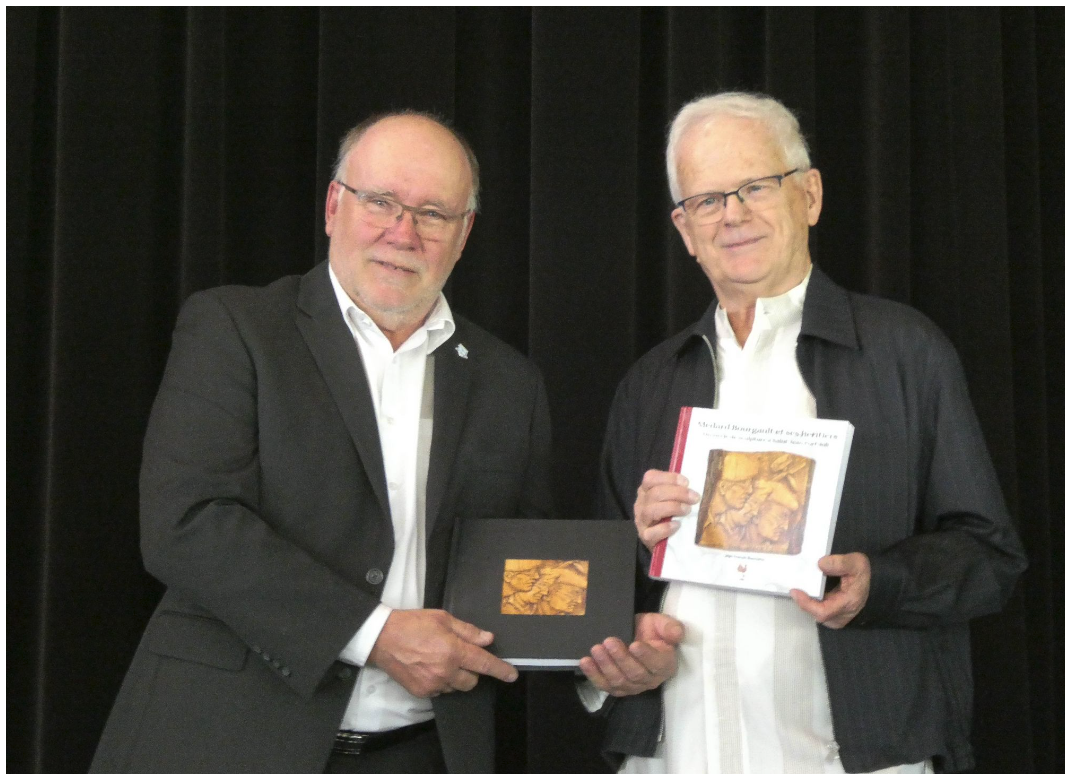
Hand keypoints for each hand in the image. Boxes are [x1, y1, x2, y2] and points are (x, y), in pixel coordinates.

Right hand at [368, 609, 517, 697]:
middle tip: (460, 656)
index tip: (512, 675)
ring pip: (457, 687)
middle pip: (472, 681)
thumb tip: (487, 639)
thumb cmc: (413, 624)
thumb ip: (468, 631)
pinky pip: (441, 691)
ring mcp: (433, 684)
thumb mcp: (443, 619)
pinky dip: (441, 682)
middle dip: (472, 671)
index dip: (501, 670)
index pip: (484, 664)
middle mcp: (445, 671)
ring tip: (441, 660)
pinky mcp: (421, 692)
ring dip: (456, 677)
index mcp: (453, 650)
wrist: (382, 638)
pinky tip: (430, 668)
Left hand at [578, 612, 683, 696]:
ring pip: (619, 682)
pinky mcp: (617, 688)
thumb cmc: (651, 631)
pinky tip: (585, 662)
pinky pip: (605, 686)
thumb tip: (677, 633)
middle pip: (635, 674)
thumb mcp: (661, 624)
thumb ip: (670, 627)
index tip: (634, 644)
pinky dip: (594, 675)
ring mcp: (633, 686)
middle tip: (609, 642)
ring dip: (606, 666)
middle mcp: (650, 680)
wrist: (637, 635)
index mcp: (665, 664)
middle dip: (620, 658)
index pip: (657, 664)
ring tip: (596, 649)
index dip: (645, 656)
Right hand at [634, 470, 699, 550]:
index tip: (687, 482)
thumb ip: (677, 490)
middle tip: (695, 498)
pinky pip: (652, 532)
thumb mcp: (671, 499)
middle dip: (677, 493)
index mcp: (646, 490)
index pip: (650, 477)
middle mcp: (640, 504)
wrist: (664, 543)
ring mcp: (641, 521)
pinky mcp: (645, 537)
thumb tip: (698, 481)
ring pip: (651, 510)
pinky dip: (665, 528)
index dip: (669, 478)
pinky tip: (677, 525)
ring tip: (687, 510)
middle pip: (655, 493)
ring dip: (672, 508)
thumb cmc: (670, 516)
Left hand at [790, 552, 870, 628]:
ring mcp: (838, 618)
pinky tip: (807, 591)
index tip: (795, 591)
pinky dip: (811, 602)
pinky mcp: (834, 617)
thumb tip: (820, 564)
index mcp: (848, 604)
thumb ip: (840, 563)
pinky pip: (818, 611)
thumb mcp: (857, 563)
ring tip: (799, 588)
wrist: (875, 585)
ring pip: (816, 613)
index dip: (806, 603)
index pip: (823, 612)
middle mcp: (842, 616)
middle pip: (816, 613)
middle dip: (804, 601)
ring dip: (807, 602)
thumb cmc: (864, 574)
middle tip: (795, 587)